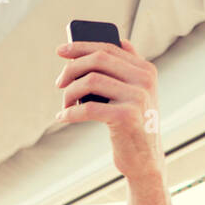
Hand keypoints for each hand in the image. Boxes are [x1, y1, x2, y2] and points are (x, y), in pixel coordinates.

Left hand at [53, 38, 162, 180]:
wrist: (145, 160)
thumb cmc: (133, 126)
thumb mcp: (134, 94)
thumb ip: (126, 70)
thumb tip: (109, 43)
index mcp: (145, 69)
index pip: (109, 48)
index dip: (81, 47)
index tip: (61, 51)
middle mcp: (144, 79)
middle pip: (98, 60)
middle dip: (71, 69)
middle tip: (58, 83)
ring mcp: (137, 98)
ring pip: (91, 81)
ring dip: (70, 93)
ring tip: (64, 105)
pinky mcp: (127, 117)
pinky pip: (88, 108)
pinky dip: (70, 112)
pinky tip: (62, 117)